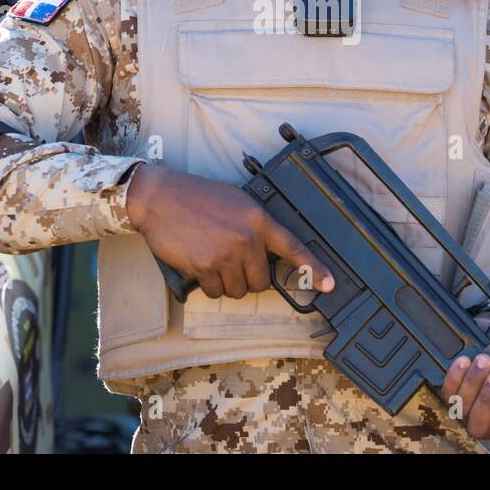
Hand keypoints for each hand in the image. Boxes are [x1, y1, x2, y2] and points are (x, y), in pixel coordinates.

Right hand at [125, 163, 334, 299]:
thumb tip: (263, 255)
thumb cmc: (196, 198)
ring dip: (226, 283)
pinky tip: (198, 264)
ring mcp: (226, 254)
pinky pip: (216, 292)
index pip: (293, 247)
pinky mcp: (205, 267)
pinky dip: (208, 285)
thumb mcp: (235, 203)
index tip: (329, 284)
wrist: (160, 197)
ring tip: (210, 258)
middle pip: (261, 281)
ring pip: (238, 290)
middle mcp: (246, 238)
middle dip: (247, 278)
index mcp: (258, 218)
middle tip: (229, 260)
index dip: (314, 268)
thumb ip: (253, 227)